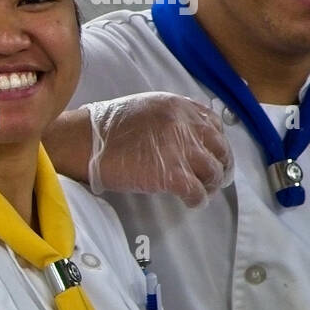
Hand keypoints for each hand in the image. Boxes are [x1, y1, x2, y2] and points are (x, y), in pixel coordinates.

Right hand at [86, 92, 234, 206]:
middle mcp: (185, 125)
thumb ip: (171, 118)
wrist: (89, 142)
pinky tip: (189, 202)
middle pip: (219, 148)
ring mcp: (181, 150)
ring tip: (201, 191)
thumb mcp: (147, 107)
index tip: (212, 153)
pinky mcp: (173, 175)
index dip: (216, 142)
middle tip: (214, 177)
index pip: (213, 124)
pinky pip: (198, 192)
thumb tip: (186, 135)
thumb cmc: (109, 127)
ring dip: (210, 184)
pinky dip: (197, 200)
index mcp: (179, 107)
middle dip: (220, 164)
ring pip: (213, 171)